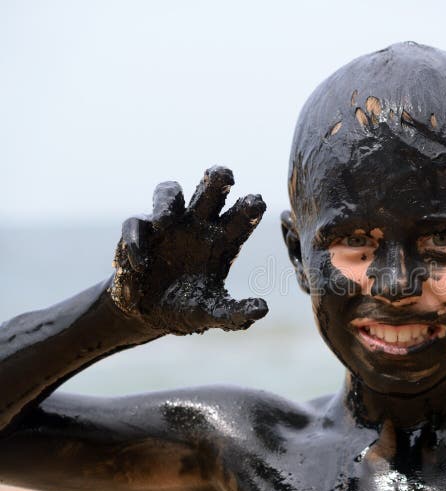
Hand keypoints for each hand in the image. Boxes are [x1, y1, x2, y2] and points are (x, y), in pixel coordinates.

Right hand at [109, 166, 267, 334]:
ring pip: (169, 192)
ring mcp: (168, 224)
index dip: (249, 208)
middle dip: (217, 178)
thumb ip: (236, 313)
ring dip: (167, 201)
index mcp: (223, 239)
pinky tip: (142, 266)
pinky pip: (136, 225)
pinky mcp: (140, 232)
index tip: (257, 201)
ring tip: (166, 221)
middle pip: (210, 191)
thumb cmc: (188, 307)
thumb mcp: (213, 313)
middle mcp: (198, 224)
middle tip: (225, 176)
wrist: (150, 314)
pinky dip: (136, 243)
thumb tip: (263, 309)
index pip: (241, 217)